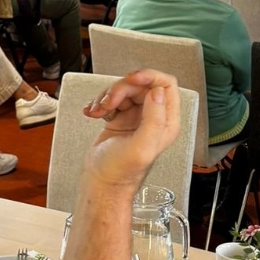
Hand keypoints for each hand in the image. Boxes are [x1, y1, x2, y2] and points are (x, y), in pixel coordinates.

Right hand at [81, 69, 180, 189]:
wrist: (101, 183)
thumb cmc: (120, 173)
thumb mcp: (141, 147)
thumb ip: (153, 120)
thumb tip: (157, 93)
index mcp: (166, 123)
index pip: (166, 85)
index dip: (149, 76)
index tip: (131, 79)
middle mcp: (154, 117)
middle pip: (141, 84)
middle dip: (120, 89)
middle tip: (108, 103)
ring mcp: (136, 117)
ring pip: (124, 89)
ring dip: (107, 96)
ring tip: (99, 111)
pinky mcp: (120, 117)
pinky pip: (111, 98)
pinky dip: (99, 102)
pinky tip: (93, 113)